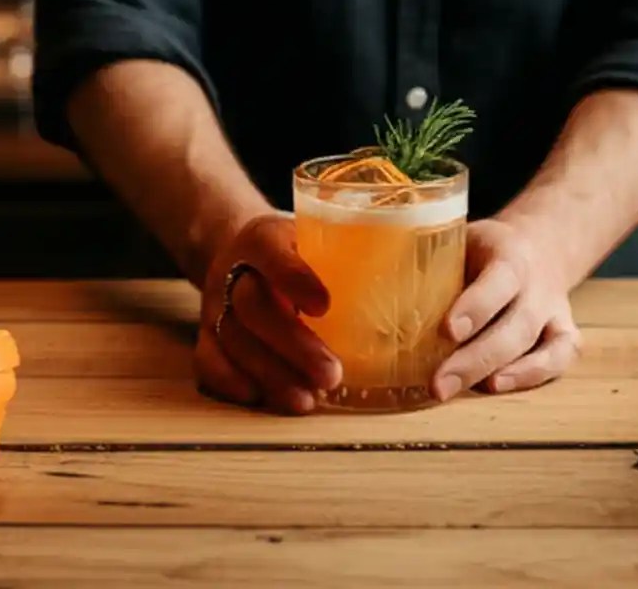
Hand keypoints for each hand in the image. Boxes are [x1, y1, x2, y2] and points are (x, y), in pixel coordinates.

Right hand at [195, 214, 341, 413]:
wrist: (239, 250)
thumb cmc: (299, 250)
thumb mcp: (319, 236)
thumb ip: (354, 252)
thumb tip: (430, 272)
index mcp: (263, 239)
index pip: (272, 254)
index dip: (294, 279)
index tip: (325, 305)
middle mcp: (234, 270)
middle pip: (252, 306)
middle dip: (292, 345)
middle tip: (332, 374)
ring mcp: (215, 305)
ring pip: (232, 340)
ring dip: (270, 374)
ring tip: (308, 400)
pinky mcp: (206, 336)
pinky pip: (209, 362)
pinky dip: (233, 383)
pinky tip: (262, 399)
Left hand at [432, 218, 580, 399]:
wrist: (538, 245)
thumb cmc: (481, 250)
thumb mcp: (458, 241)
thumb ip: (429, 264)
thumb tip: (372, 296)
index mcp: (509, 254)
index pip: (499, 281)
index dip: (476, 306)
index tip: (446, 331)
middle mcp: (537, 285)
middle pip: (516, 326)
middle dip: (477, 359)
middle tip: (438, 384)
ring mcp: (554, 311)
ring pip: (543, 346)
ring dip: (506, 374)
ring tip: (466, 391)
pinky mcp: (564, 332)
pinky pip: (560, 358)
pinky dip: (534, 376)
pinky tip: (497, 387)